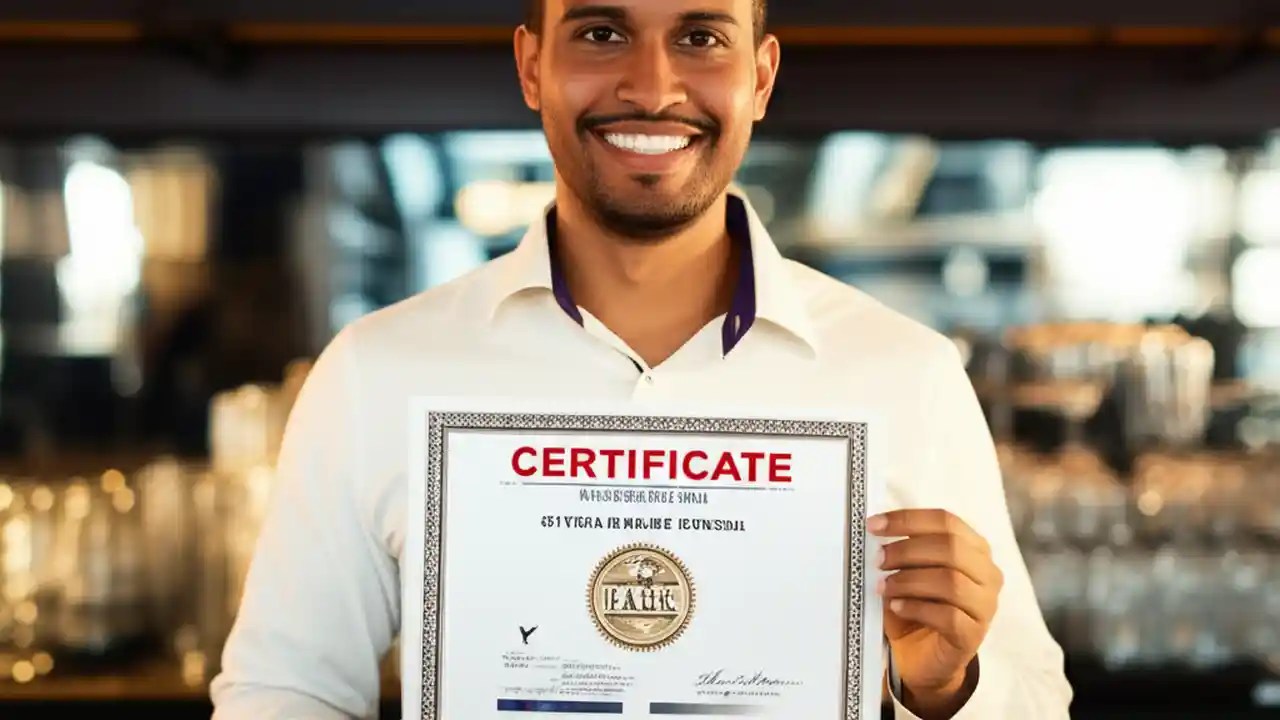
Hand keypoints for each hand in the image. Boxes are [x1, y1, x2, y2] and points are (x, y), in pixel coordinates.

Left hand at [869, 509, 1002, 717]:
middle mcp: (987, 573)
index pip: (946, 521)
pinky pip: (948, 616)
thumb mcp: (907, 571)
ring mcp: (985, 606)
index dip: (908, 519)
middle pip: (951, 548)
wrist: (922, 656)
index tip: (873, 525)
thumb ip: (901, 549)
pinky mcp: (973, 635)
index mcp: (974, 548)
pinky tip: (896, 607)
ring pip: (951, 582)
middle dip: (907, 550)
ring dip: (909, 580)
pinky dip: (916, 608)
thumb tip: (877, 528)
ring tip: (883, 586)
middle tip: (878, 559)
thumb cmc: (916, 605)